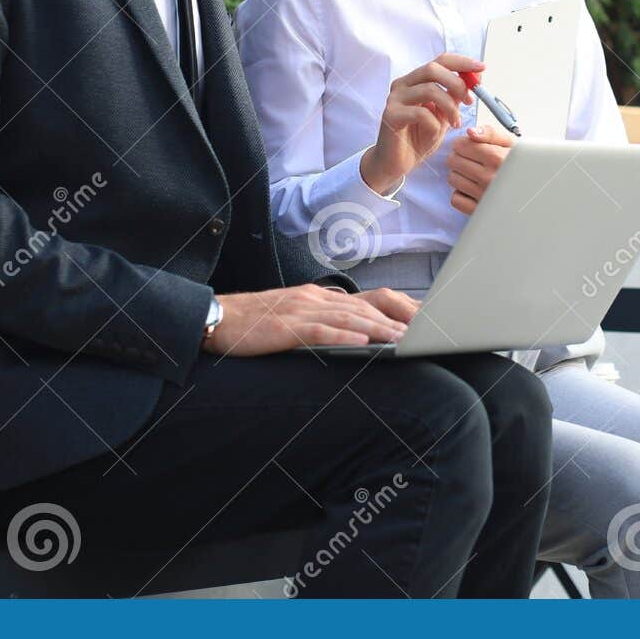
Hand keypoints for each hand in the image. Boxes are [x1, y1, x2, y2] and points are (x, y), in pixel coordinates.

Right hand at [204, 284, 419, 355]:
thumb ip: (322, 320)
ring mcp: (299, 311)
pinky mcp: (285, 327)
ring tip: (402, 340)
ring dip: (378, 329)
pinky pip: (318, 331)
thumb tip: (354, 331)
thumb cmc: (255, 323)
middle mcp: (313, 299)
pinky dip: (343, 335)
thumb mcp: (294, 317)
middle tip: (422, 332)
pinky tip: (362, 341)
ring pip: (347, 317)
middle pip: (363, 307)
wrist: (217, 317)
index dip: (394, 310)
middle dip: (395, 320)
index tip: (420, 321)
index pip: (365, 301)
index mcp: (317, 297)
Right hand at [360, 52, 483, 194]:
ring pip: (429, 90)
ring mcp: (394, 99)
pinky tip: (436, 133)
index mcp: (415, 80)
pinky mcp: (391, 115)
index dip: (462, 62)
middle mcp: (402, 84)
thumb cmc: (419, 137)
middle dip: (456, 83)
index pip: (440, 61)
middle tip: (469, 100)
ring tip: (456, 123)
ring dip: (450, 107)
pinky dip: (435, 124)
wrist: (397, 162)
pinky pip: (421, 113)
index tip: (482, 68)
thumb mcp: (444, 115)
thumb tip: (476, 77)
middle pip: (432, 69)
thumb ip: (455, 96)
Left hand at [447, 121, 515, 214]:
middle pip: (453, 161)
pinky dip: (461, 194)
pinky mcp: (479, 211)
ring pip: (452, 179)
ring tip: (473, 174)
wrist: (536, 193)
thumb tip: (470, 132)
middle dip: (459, 157)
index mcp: (497, 158)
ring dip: (459, 174)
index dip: (461, 143)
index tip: (467, 145)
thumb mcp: (513, 144)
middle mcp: (489, 178)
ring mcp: (483, 196)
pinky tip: (472, 189)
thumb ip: (491, 133)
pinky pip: (456, 199)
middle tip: (470, 159)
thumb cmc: (522, 166)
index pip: (462, 145)